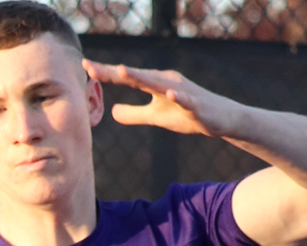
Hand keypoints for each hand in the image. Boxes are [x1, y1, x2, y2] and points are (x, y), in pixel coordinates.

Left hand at [82, 60, 241, 137]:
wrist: (221, 119)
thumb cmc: (187, 115)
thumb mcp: (156, 116)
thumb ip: (134, 114)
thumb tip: (112, 113)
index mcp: (155, 83)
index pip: (126, 78)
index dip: (106, 73)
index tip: (85, 67)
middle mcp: (166, 82)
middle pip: (136, 76)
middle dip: (115, 72)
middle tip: (92, 67)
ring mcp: (182, 92)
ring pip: (158, 84)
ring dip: (141, 77)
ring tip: (123, 71)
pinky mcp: (196, 105)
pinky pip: (186, 101)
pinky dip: (179, 97)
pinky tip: (170, 94)